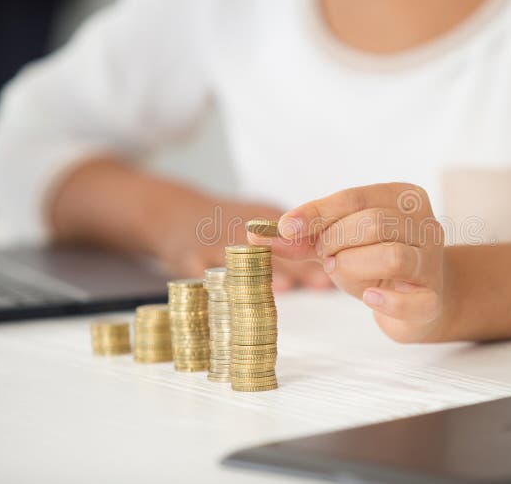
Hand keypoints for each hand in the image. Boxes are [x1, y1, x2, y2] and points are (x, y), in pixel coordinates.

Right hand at [152, 192, 332, 290]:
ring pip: (241, 258)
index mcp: (259, 215)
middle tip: (323, 281)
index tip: (336, 263)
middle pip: (273, 247)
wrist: (173, 214)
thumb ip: (290, 237)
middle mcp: (239, 226)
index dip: (315, 247)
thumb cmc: (226, 222)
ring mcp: (213, 241)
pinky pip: (201, 270)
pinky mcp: (188, 256)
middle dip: (300, 264)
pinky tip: (228, 296)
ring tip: (285, 285)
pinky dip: (215, 282)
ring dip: (262, 272)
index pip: (290, 231)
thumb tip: (333, 260)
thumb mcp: (257, 217)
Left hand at [252, 183, 447, 341]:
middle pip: (373, 222)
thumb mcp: (339, 243)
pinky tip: (368, 296)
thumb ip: (304, 237)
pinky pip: (411, 299)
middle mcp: (425, 224)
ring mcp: (433, 262)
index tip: (287, 227)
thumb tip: (258, 234)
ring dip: (354, 266)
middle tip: (325, 256)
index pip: (355, 197)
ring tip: (342, 270)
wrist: (420, 301)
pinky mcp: (433, 299)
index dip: (316, 212)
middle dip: (336, 241)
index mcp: (403, 198)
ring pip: (393, 255)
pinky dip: (384, 300)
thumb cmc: (377, 263)